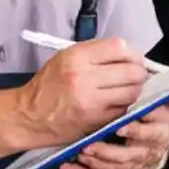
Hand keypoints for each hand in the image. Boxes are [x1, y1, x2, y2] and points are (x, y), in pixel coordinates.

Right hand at [17, 38, 147, 145]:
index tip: (134, 58)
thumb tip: (128, 54)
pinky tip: (116, 102)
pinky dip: (125, 106)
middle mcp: (84, 77)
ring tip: (126, 89)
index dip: (133, 53)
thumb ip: (96, 53)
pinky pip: (123, 109)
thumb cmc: (48, 85)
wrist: (29, 116)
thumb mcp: (66, 58)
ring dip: (134, 90)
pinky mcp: (95, 120)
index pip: (119, 48)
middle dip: (139, 72)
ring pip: (132, 92)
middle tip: (136, 74)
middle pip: (131, 71)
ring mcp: (91, 101)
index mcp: (77, 57)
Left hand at [60, 82, 168, 168]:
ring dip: (96, 161)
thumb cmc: (157, 126)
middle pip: (131, 155)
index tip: (122, 124)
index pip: (153, 132)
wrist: (150, 152)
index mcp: (160, 133)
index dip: (138, 129)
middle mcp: (147, 152)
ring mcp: (132, 166)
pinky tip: (69, 166)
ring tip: (81, 150)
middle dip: (111, 150)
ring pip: (114, 168)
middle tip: (92, 142)